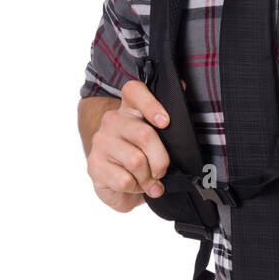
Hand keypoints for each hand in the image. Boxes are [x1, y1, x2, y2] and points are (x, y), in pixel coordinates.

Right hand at [86, 78, 181, 211]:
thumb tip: (184, 106)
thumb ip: (168, 127)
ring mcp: (101, 141)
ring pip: (136, 160)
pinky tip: (133, 185)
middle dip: (160, 159)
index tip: (165, 122)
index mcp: (131, 109)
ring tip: (147, 180)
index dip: (150, 104)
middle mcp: (113, 121)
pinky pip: (124, 180)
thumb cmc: (144, 160)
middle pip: (145, 134)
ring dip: (147, 177)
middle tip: (161, 170)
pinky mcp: (94, 164)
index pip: (134, 92)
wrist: (121, 187)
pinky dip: (135, 188)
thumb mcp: (159, 143)